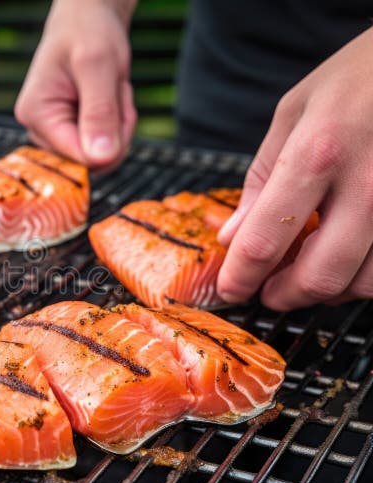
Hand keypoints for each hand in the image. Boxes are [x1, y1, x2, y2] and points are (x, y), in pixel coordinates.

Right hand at [15, 0, 137, 168]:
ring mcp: (55, 133)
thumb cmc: (88, 31)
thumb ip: (100, 113)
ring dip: (119, 125)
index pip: (77, 157)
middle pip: (91, 160)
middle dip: (115, 129)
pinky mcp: (70, 133)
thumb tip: (101, 158)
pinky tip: (110, 97)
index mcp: (36, 115)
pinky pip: (103, 146)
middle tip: (114, 91)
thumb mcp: (98, 67)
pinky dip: (118, 124)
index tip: (115, 103)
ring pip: (101, 155)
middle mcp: (39, 130)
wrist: (88, 17)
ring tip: (111, 90)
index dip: (109, 142)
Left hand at [217, 28, 372, 309]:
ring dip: (328, 291)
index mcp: (317, 154)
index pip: (265, 240)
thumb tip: (233, 237)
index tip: (230, 290)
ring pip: (364, 283)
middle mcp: (367, 183)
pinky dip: (364, 278)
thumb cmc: (355, 78)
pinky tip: (347, 261)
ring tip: (307, 274)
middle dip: (284, 296)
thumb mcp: (293, 113)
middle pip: (319, 275)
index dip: (240, 278)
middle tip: (268, 293)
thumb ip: (261, 179)